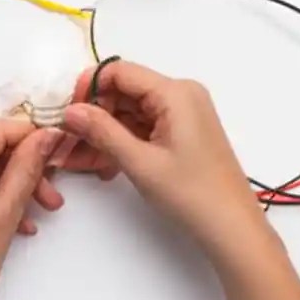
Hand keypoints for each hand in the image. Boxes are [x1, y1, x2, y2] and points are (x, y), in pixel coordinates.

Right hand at [60, 62, 265, 260]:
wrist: (232, 227)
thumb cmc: (192, 194)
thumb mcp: (140, 162)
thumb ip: (102, 131)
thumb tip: (71, 110)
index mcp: (175, 92)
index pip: (120, 72)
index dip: (89, 88)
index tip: (68, 114)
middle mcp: (181, 95)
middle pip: (125, 91)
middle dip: (95, 116)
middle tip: (69, 143)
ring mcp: (184, 114)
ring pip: (131, 112)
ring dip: (105, 133)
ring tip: (80, 160)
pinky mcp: (183, 132)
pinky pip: (145, 127)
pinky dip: (123, 142)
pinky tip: (104, 165)